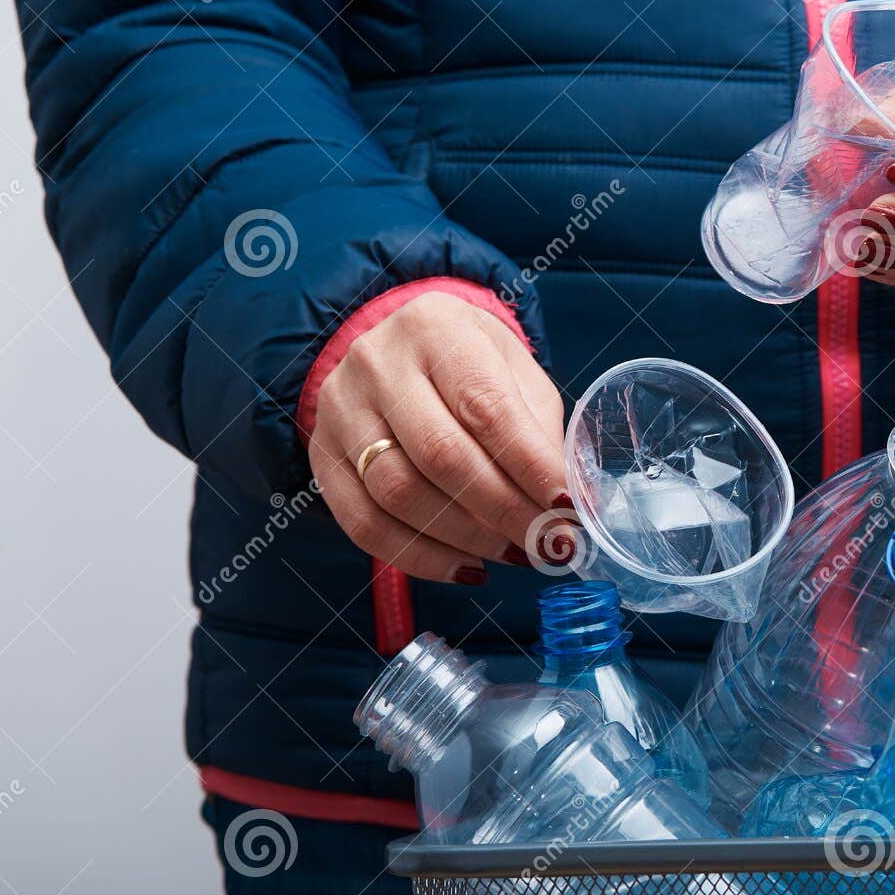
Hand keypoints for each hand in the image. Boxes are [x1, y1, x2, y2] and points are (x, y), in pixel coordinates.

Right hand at [308, 292, 566, 583]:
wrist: (398, 351)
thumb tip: (573, 509)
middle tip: (547, 545)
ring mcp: (340, 409)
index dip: (529, 467)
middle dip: (504, 512)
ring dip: (466, 538)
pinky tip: (465, 566)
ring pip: (398, 493)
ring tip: (514, 553)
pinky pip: (364, 524)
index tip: (567, 511)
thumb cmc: (471, 367)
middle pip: (440, 454)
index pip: (485, 407)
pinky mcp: (321, 456)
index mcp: (438, 328)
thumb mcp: (516, 375)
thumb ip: (542, 435)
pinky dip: (421, 557)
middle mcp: (378, 362)